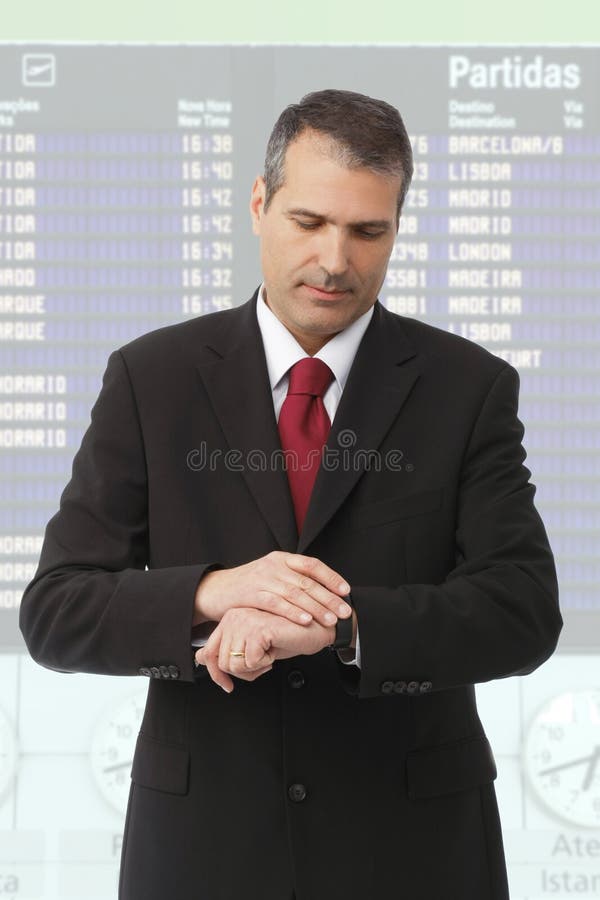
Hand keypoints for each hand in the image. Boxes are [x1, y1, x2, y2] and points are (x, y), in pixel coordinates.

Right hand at [193, 551, 350, 628]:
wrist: (215, 590)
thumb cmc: (248, 587)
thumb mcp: (271, 576)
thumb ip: (292, 580)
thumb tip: (322, 593)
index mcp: (282, 558)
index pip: (312, 564)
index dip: (331, 577)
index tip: (346, 590)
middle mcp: (274, 565)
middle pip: (307, 581)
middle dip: (329, 598)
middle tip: (345, 611)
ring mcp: (263, 578)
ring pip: (296, 593)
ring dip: (316, 608)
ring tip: (331, 619)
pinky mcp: (252, 594)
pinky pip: (277, 604)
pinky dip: (293, 612)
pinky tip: (306, 621)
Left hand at [194, 606, 334, 692]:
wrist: (314, 631)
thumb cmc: (286, 638)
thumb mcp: (252, 646)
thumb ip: (227, 649)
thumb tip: (200, 658)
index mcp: (230, 618)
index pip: (209, 652)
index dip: (216, 674)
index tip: (228, 686)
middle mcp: (234, 616)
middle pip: (221, 662)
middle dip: (243, 672)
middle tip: (262, 662)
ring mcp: (244, 620)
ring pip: (234, 664)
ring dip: (254, 668)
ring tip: (268, 654)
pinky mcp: (257, 628)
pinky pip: (250, 662)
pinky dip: (264, 663)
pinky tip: (274, 649)